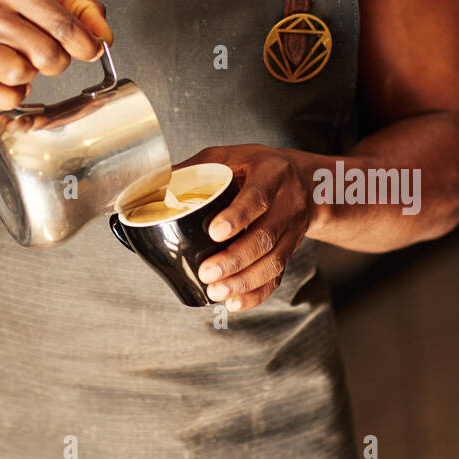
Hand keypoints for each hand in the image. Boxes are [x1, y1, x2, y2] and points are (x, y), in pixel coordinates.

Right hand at [0, 0, 112, 108]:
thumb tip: (104, 35)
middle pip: (47, 55)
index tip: (89, 49)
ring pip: (21, 75)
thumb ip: (78, 6)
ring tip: (22, 59)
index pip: (65, 26)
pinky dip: (10, 95)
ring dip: (31, 75)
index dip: (86, 45)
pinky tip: (11, 81)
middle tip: (47, 52)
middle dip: (57, 61)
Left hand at [175, 144, 312, 312]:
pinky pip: (277, 276)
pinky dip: (256, 293)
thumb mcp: (228, 156)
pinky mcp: (291, 250)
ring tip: (216, 291)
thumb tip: (151, 185)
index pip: (257, 197)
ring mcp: (292, 229)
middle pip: (265, 236)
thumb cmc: (257, 166)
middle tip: (207, 273)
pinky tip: (235, 302)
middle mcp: (287, 202)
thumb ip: (193, 169)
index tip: (214, 234)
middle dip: (236, 259)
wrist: (307, 181)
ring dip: (244, 281)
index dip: (237, 217)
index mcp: (271, 173)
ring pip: (274, 261)